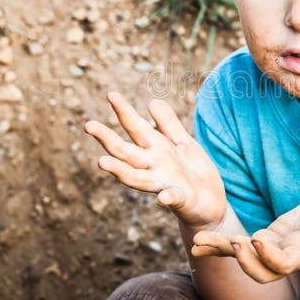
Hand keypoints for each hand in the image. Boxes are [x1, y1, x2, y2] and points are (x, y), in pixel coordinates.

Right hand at [84, 91, 226, 229]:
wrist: (210, 205)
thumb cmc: (192, 173)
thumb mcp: (182, 143)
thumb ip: (168, 125)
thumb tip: (151, 102)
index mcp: (155, 150)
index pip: (135, 128)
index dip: (124, 112)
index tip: (111, 94)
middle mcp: (154, 167)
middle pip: (126, 152)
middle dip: (107, 139)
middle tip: (88, 125)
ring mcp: (165, 184)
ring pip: (137, 178)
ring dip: (119, 171)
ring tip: (101, 161)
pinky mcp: (182, 200)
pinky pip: (174, 198)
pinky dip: (168, 197)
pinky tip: (162, 197)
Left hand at [190, 191, 299, 282]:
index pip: (285, 263)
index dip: (270, 256)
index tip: (257, 239)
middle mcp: (286, 257)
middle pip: (262, 273)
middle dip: (246, 261)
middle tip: (233, 242)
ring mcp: (272, 251)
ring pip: (244, 261)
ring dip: (221, 253)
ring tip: (196, 243)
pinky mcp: (263, 241)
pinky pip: (238, 247)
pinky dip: (217, 246)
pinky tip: (197, 242)